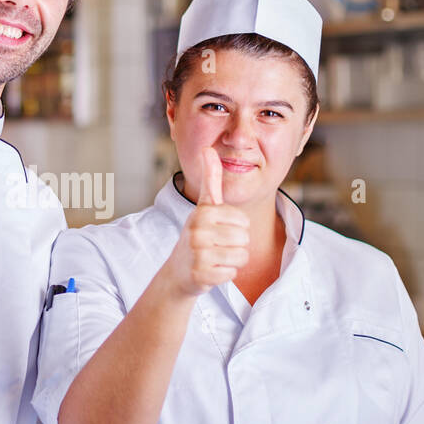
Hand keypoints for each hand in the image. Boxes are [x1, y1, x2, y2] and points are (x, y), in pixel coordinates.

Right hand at [160, 145, 249, 298]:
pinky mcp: (201, 274)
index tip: (219, 230)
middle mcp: (197, 231)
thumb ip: (211, 178)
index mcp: (202, 212)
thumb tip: (208, 148)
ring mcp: (198, 254)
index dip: (236, 227)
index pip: (244, 221)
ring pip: (241, 256)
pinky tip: (211, 270)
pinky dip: (225, 274)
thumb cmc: (198, 234)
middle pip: (245, 238)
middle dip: (235, 245)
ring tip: (215, 257)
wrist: (179, 271)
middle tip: (216, 246)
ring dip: (232, 260)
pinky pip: (232, 273)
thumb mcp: (205, 206)